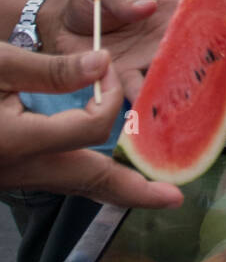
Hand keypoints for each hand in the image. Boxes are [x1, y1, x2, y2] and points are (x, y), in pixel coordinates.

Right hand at [0, 43, 183, 205]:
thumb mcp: (0, 65)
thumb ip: (53, 69)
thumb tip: (102, 64)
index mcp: (20, 140)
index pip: (90, 128)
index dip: (110, 98)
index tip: (106, 67)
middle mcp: (21, 168)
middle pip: (91, 182)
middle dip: (136, 191)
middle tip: (173, 197)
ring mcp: (15, 177)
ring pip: (75, 186)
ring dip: (114, 188)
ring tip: (150, 192)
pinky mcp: (12, 174)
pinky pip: (60, 180)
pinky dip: (88, 180)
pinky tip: (104, 174)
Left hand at [41, 0, 225, 101]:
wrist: (60, 32)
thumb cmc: (89, 4)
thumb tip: (144, 8)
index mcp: (167, 7)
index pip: (200, 3)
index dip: (222, 0)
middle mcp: (166, 37)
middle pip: (203, 44)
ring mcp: (151, 62)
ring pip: (182, 74)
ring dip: (201, 84)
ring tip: (224, 91)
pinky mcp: (128, 82)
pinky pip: (143, 96)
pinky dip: (153, 107)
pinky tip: (168, 118)